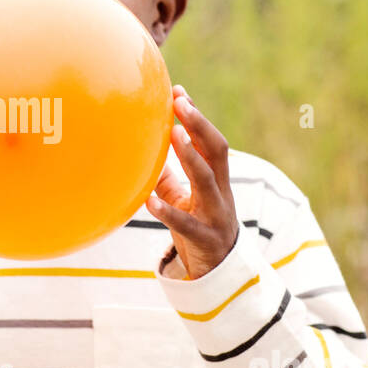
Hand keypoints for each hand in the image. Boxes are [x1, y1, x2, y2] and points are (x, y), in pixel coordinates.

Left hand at [146, 85, 240, 279]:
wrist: (221, 275)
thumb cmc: (199, 229)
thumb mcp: (183, 199)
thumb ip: (167, 176)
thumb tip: (145, 148)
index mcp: (217, 180)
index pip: (211, 141)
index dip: (197, 117)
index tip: (178, 92)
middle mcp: (221, 193)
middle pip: (218, 151)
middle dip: (200, 125)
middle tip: (180, 102)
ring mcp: (216, 215)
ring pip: (207, 181)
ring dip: (191, 156)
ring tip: (173, 135)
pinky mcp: (204, 240)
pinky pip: (185, 224)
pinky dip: (167, 211)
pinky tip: (148, 201)